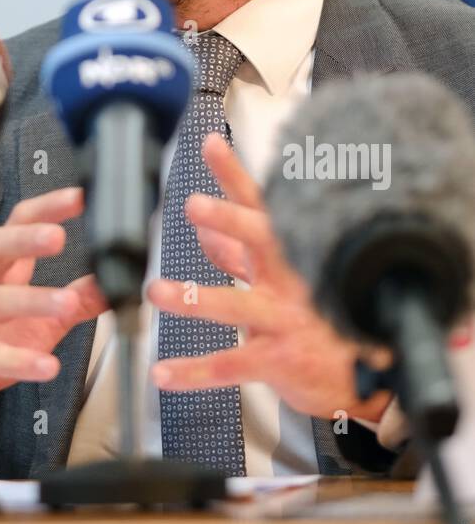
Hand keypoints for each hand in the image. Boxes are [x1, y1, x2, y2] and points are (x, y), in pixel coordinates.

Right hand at [0, 187, 108, 424]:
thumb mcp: (37, 319)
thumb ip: (76, 300)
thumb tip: (117, 282)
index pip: (18, 224)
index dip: (46, 208)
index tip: (79, 196)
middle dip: (26, 239)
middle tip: (59, 236)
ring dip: (31, 300)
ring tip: (67, 303)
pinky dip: (15, 360)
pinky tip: (45, 366)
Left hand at [148, 133, 392, 424]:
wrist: (367, 379)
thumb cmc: (319, 320)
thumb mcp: (282, 280)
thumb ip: (240, 256)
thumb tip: (204, 231)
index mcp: (287, 255)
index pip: (258, 206)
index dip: (233, 175)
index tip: (211, 143)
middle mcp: (288, 281)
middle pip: (259, 242)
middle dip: (228, 220)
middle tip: (195, 204)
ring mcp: (284, 320)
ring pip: (236, 306)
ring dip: (193, 299)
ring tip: (156, 291)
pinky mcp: (279, 360)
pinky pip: (230, 365)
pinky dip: (192, 371)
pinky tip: (161, 373)